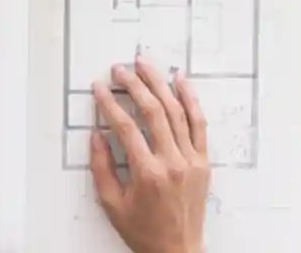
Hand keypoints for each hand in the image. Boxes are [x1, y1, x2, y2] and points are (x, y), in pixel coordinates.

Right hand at [91, 58, 210, 252]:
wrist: (178, 251)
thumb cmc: (144, 231)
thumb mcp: (112, 204)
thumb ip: (101, 168)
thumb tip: (97, 135)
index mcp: (148, 174)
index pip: (126, 127)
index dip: (110, 104)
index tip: (99, 88)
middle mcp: (173, 163)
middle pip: (153, 112)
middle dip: (134, 86)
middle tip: (119, 70)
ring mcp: (191, 160)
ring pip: (177, 112)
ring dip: (160, 84)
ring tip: (145, 65)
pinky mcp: (203, 161)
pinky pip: (199, 123)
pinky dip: (191, 99)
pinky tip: (181, 81)